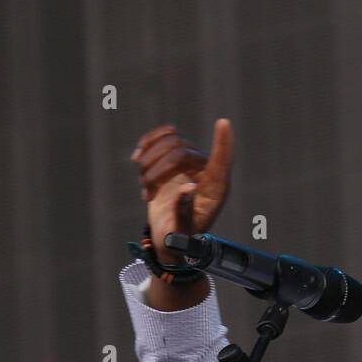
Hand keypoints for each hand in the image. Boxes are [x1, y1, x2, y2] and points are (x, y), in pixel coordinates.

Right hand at [130, 118, 233, 264]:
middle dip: (158, 169)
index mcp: (215, 190)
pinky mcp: (173, 157)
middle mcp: (205, 171)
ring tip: (146, 188)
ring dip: (149, 163)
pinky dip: (146, 145)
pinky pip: (161, 137)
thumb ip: (184, 213)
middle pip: (181, 151)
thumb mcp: (181, 234)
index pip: (222, 161)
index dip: (223, 143)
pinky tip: (137, 159)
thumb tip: (188, 188)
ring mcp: (190, 161)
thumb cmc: (180, 238)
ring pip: (169, 142)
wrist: (169, 234)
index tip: (223, 123)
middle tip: (147, 192)